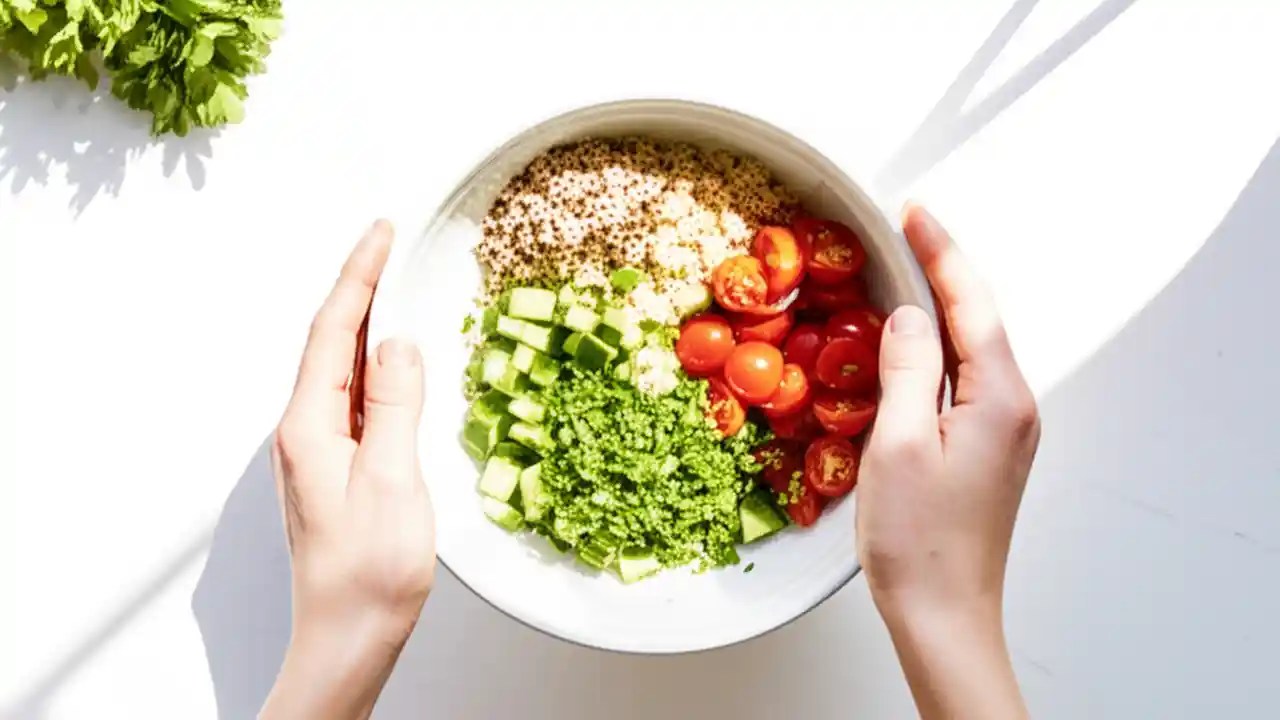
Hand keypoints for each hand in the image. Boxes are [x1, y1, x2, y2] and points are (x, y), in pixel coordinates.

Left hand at [262, 220, 433, 719]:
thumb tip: (400, 345)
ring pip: (345, 372)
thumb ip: (396, 406)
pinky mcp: (339, 472)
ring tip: (397, 288)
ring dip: (370, 327)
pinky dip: (380, 371)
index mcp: (310, 426)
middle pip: (332, 344)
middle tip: (389, 243)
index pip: (333, 332)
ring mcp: (320, 453)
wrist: (348, 638)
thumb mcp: (391, 480)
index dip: (358, 277)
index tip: (380, 231)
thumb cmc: (367, 573)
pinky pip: (359, 403)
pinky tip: (399, 367)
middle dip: (361, 290)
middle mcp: (305, 432)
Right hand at [857, 205, 1038, 718]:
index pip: (970, 303)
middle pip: (978, 320)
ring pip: (971, 350)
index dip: (939, 252)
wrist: (944, 614)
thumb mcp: (898, 443)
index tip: (912, 211)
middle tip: (901, 232)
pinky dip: (936, 352)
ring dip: (938, 311)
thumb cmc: (917, 540)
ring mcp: (1005, 431)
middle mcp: (1014, 408)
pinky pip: (963, 381)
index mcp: (999, 398)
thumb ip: (907, 367)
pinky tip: (909, 344)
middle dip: (941, 272)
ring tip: (899, 273)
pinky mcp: (988, 451)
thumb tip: (907, 313)